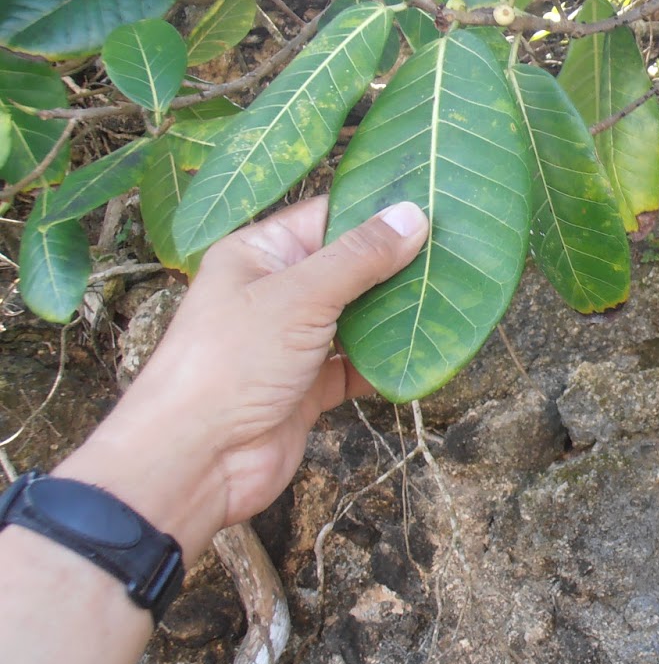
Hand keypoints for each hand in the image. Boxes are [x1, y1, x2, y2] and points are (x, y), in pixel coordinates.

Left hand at [53, 196, 427, 562]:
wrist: (195, 461)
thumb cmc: (230, 363)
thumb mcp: (299, 297)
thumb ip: (359, 257)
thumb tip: (413, 214)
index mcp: (259, 254)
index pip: (327, 217)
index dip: (377, 210)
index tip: (436, 203)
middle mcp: (275, 293)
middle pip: (349, 268)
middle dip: (398, 266)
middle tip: (458, 254)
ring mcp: (292, 342)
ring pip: (357, 318)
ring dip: (397, 316)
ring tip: (452, 299)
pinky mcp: (308, 388)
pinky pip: (357, 365)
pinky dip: (386, 362)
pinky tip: (425, 354)